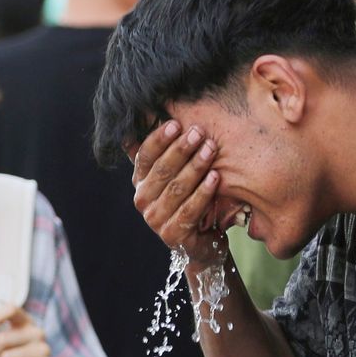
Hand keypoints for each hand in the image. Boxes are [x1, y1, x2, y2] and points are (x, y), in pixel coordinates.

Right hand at [130, 120, 224, 265]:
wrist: (202, 242)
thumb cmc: (192, 199)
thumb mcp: (179, 175)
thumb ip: (170, 153)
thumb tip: (165, 114)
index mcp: (140, 182)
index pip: (144, 156)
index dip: (159, 139)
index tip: (176, 123)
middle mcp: (142, 200)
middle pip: (161, 170)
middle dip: (181, 149)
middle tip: (199, 133)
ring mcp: (155, 220)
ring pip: (176, 188)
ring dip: (195, 166)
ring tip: (210, 149)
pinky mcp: (172, 235)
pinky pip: (190, 209)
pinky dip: (203, 192)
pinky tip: (215, 177)